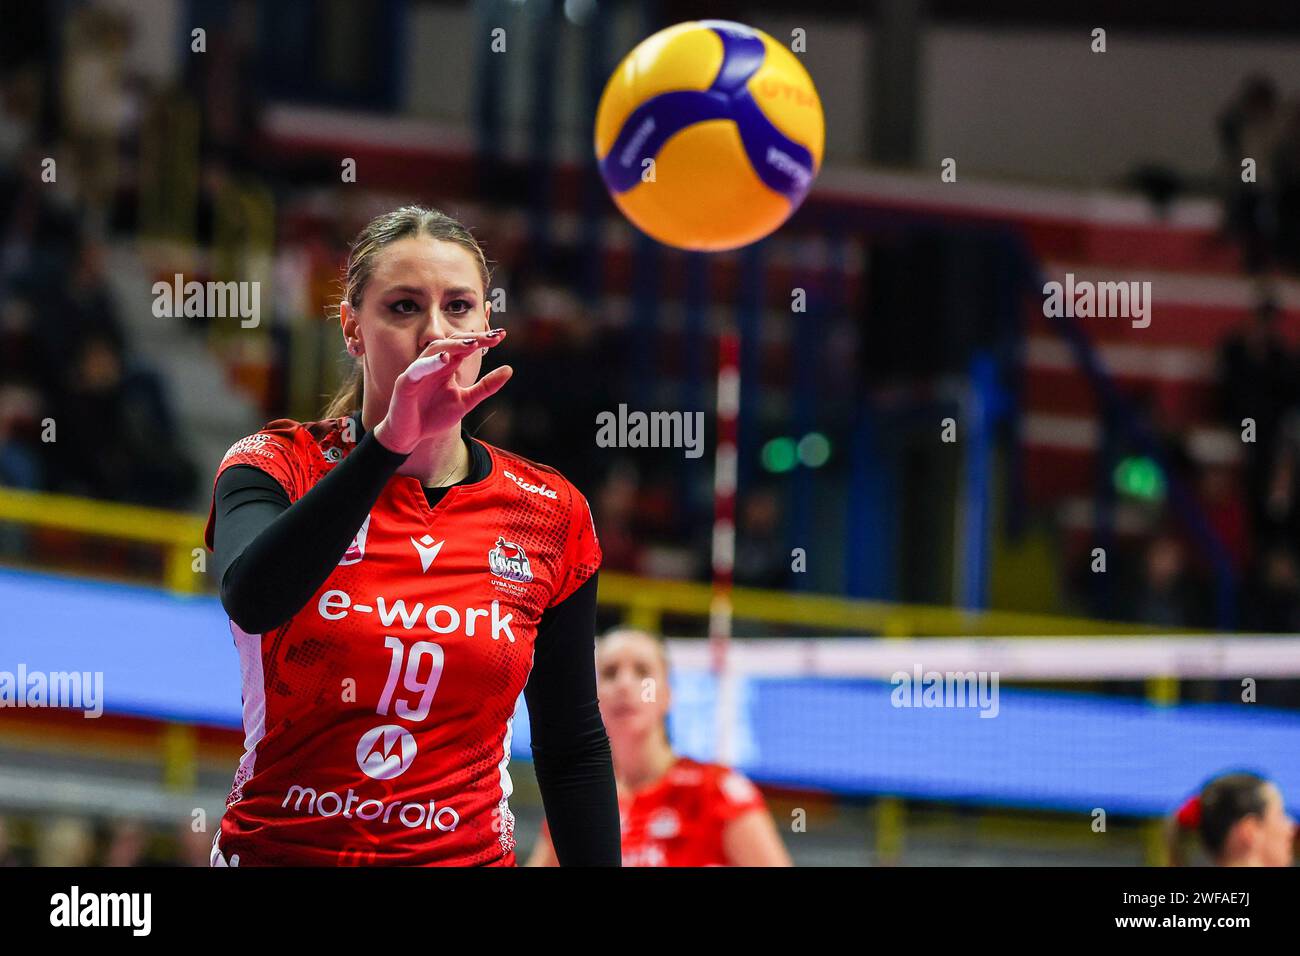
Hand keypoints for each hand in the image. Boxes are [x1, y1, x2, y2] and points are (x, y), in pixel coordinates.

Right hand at [373, 329, 511, 454]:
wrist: (409, 436)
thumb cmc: (434, 416)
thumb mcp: (466, 401)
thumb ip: (486, 387)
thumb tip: (509, 369)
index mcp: (447, 365)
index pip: (466, 346)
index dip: (483, 340)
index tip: (503, 335)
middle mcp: (433, 363)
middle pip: (453, 342)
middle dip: (473, 338)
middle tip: (494, 337)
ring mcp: (418, 371)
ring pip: (435, 349)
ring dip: (454, 345)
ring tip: (473, 344)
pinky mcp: (405, 382)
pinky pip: (417, 368)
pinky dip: (430, 362)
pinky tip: (445, 358)